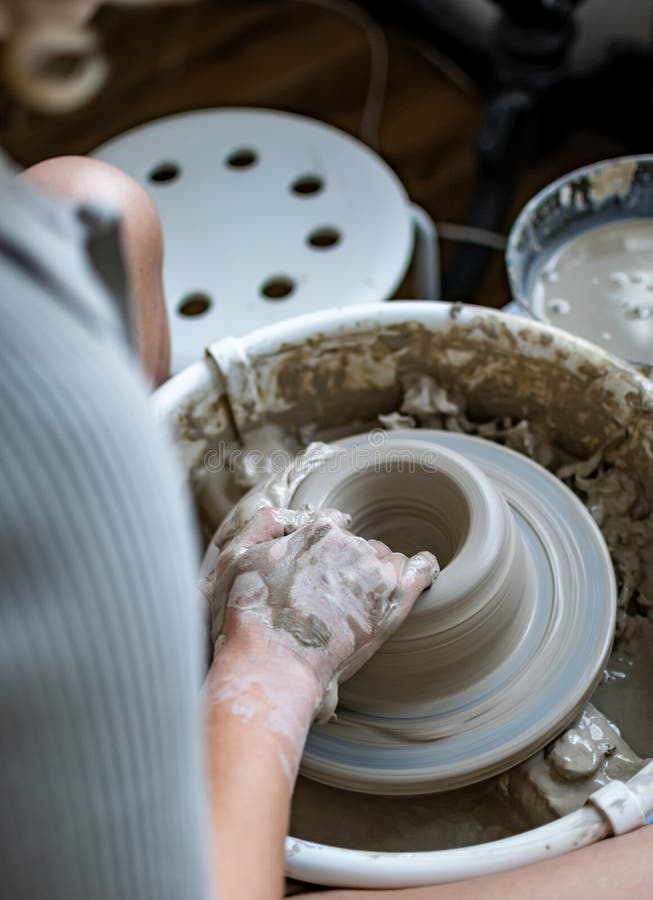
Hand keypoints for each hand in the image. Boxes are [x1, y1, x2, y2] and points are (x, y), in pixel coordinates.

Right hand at [208, 505, 437, 721]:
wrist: (273, 662)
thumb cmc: (248, 614)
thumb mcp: (235, 557)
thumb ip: (264, 524)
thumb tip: (297, 514)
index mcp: (317, 530)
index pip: (335, 525)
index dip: (327, 547)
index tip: (323, 567)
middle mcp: (350, 544)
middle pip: (361, 545)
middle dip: (350, 563)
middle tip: (331, 596)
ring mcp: (374, 572)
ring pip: (388, 559)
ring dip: (378, 573)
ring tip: (359, 601)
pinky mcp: (393, 600)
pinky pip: (422, 570)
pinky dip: (423, 568)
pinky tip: (423, 572)